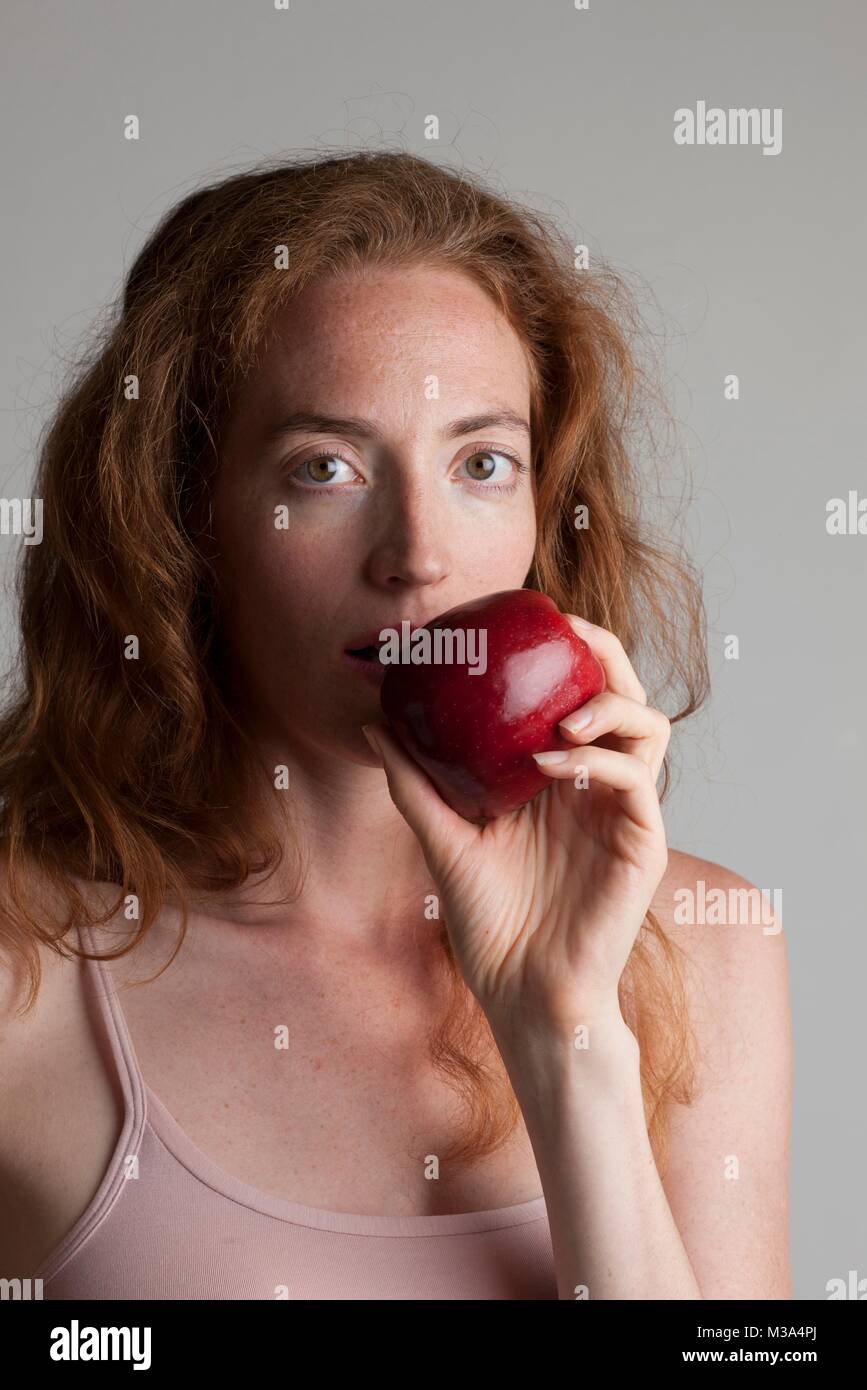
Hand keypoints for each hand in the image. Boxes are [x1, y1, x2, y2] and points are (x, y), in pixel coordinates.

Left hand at [362, 615, 670, 1036]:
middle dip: (602, 653)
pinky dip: (599, 761)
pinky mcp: (642, 843)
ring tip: (563, 716)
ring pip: (649, 727)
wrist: (520, 992)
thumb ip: (415, 782)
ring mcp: (624, 812)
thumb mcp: (442, 838)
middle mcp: (598, 785)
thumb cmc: (489, 922)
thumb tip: (375, 722)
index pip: (577, 693)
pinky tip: (553, 766)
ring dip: (609, 706)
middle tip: (566, 632)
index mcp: (559, 776)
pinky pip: (637, 780)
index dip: (566, 649)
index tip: (529, 621)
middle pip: (623, 694)